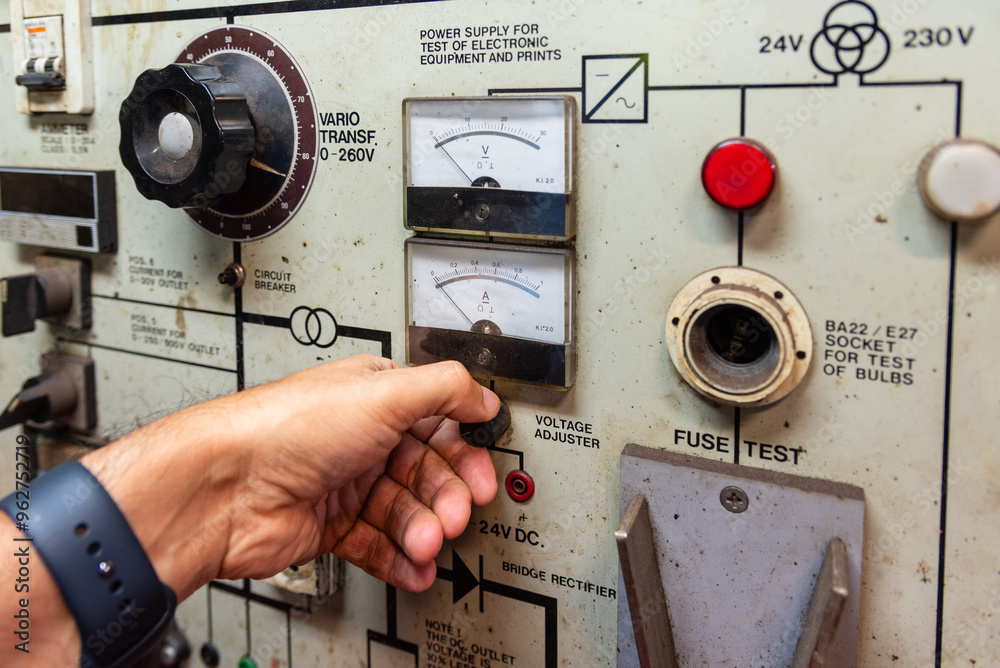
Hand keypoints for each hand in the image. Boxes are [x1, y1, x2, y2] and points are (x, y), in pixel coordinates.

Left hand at [83, 355, 500, 597]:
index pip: (439, 423)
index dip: (465, 449)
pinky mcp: (330, 526)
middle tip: (455, 514)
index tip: (483, 474)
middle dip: (446, 496)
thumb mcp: (382, 392)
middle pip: (427, 472)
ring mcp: (346, 483)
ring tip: (427, 543)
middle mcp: (363, 438)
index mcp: (376, 397)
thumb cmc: (286, 429)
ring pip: (406, 512)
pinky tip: (414, 567)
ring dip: (424, 530)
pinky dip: (400, 559)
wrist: (225, 488)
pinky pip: (378, 545)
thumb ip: (444, 389)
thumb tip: (484, 396)